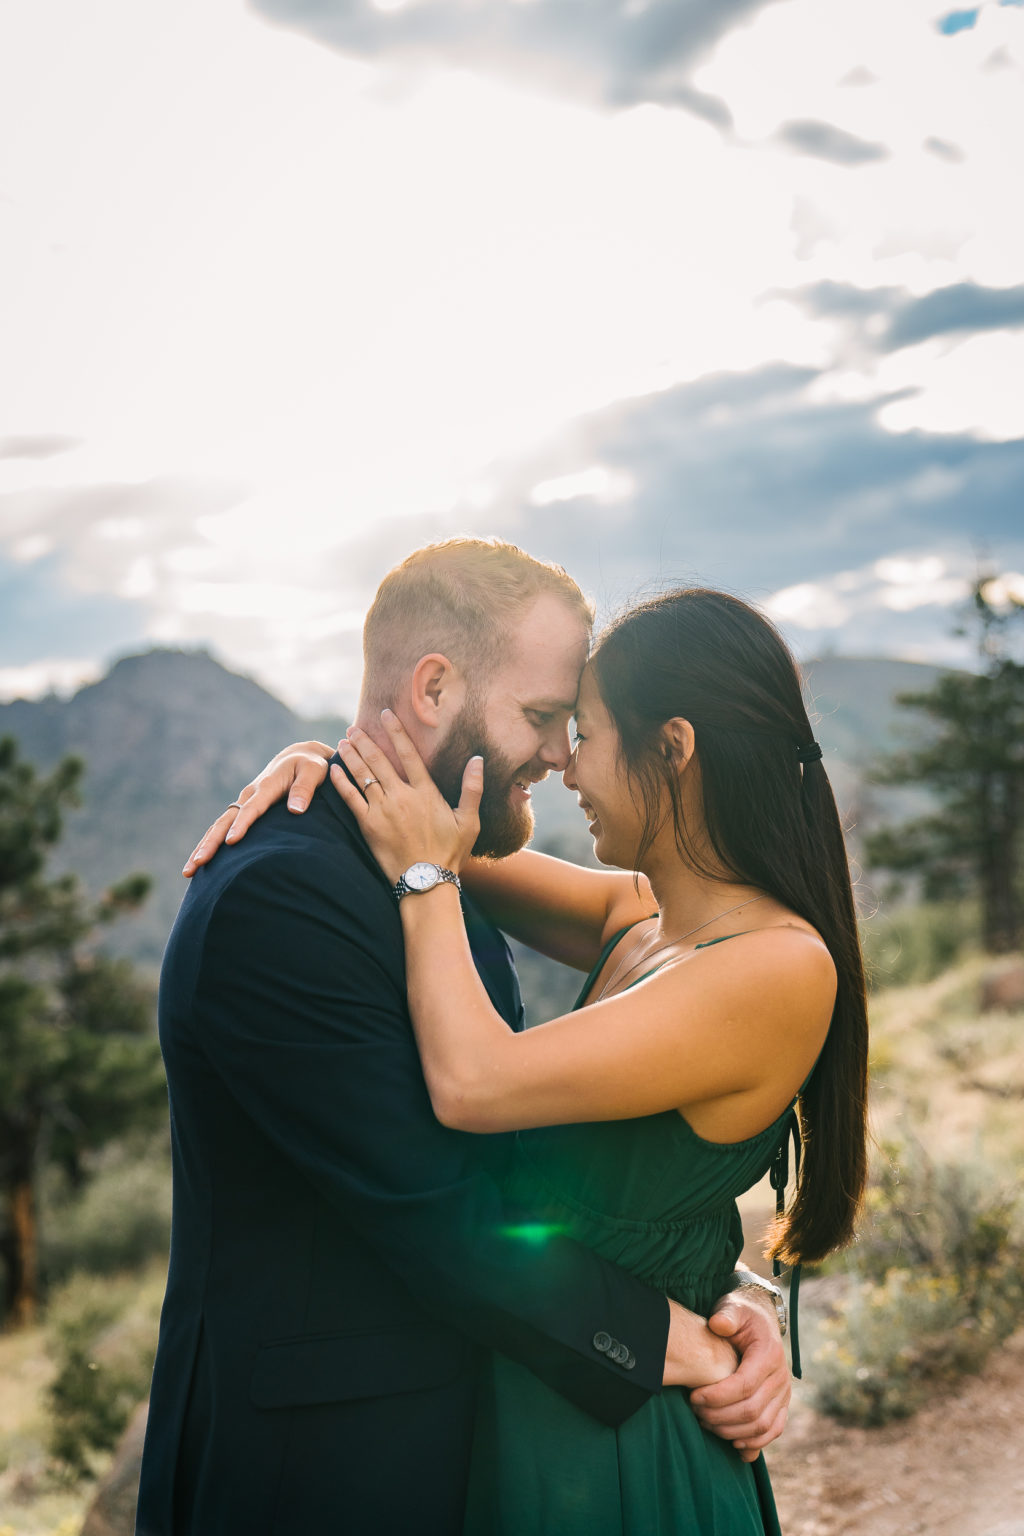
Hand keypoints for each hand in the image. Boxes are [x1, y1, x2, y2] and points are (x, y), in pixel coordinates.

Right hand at [182, 740, 332, 875]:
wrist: (298, 758)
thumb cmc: (310, 766)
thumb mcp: (314, 771)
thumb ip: (305, 788)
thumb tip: (296, 810)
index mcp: (267, 786)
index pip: (252, 808)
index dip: (242, 825)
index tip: (232, 842)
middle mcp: (249, 795)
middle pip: (226, 821)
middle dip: (211, 842)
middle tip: (198, 863)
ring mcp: (243, 803)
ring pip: (218, 826)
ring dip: (204, 847)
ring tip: (189, 871)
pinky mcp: (242, 811)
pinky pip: (222, 828)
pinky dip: (209, 844)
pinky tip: (199, 863)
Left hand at [331, 712, 481, 883]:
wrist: (426, 882)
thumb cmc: (450, 852)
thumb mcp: (470, 821)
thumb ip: (472, 788)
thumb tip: (477, 759)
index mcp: (426, 793)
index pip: (409, 754)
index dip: (396, 732)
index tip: (386, 715)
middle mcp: (402, 797)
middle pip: (380, 761)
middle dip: (365, 741)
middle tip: (355, 727)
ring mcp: (383, 811)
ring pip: (363, 775)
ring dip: (352, 756)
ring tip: (343, 741)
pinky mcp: (369, 826)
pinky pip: (351, 799)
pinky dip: (341, 782)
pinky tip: (333, 769)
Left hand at [689, 1293, 790, 1462]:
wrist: (761, 1320)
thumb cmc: (742, 1315)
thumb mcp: (733, 1307)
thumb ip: (727, 1315)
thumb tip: (718, 1324)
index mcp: (769, 1354)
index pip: (745, 1385)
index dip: (718, 1396)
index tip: (693, 1397)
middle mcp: (781, 1377)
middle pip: (752, 1410)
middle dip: (720, 1416)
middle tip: (695, 1412)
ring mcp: (784, 1393)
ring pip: (762, 1426)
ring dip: (732, 1431)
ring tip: (706, 1423)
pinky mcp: (782, 1405)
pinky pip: (773, 1431)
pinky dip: (755, 1443)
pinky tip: (734, 1444)